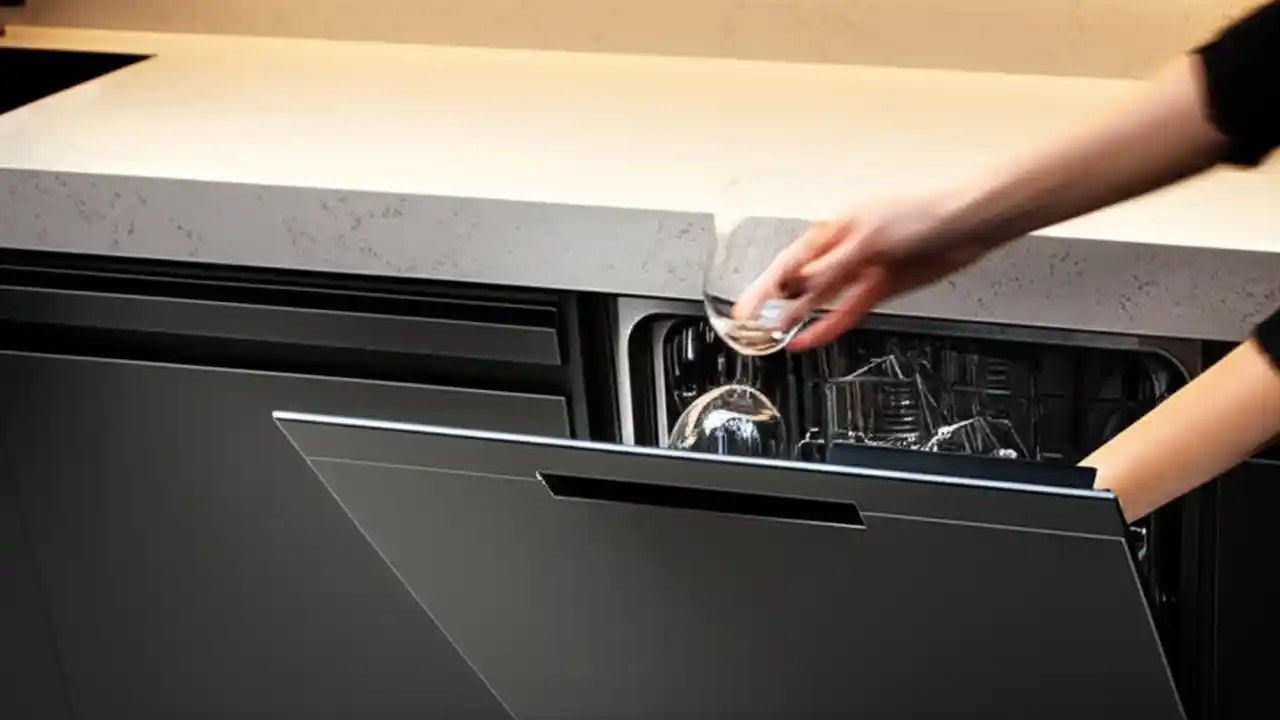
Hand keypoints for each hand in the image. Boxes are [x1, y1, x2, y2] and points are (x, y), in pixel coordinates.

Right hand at [732, 192, 995, 351]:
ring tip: (775, 334)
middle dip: (775, 302)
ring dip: (798, 316)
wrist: (962, 226)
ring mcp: (859, 271)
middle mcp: (841, 250)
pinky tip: (810, 338)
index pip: (789, 262)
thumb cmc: (919, 214)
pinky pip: (846, 312)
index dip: (765, 286)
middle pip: (799, 281)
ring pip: (820, 299)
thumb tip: (797, 284)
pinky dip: (827, 326)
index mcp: (832, 228)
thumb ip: (830, 266)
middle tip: (750, 323)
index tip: (746, 307)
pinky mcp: (877, 289)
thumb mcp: (866, 239)